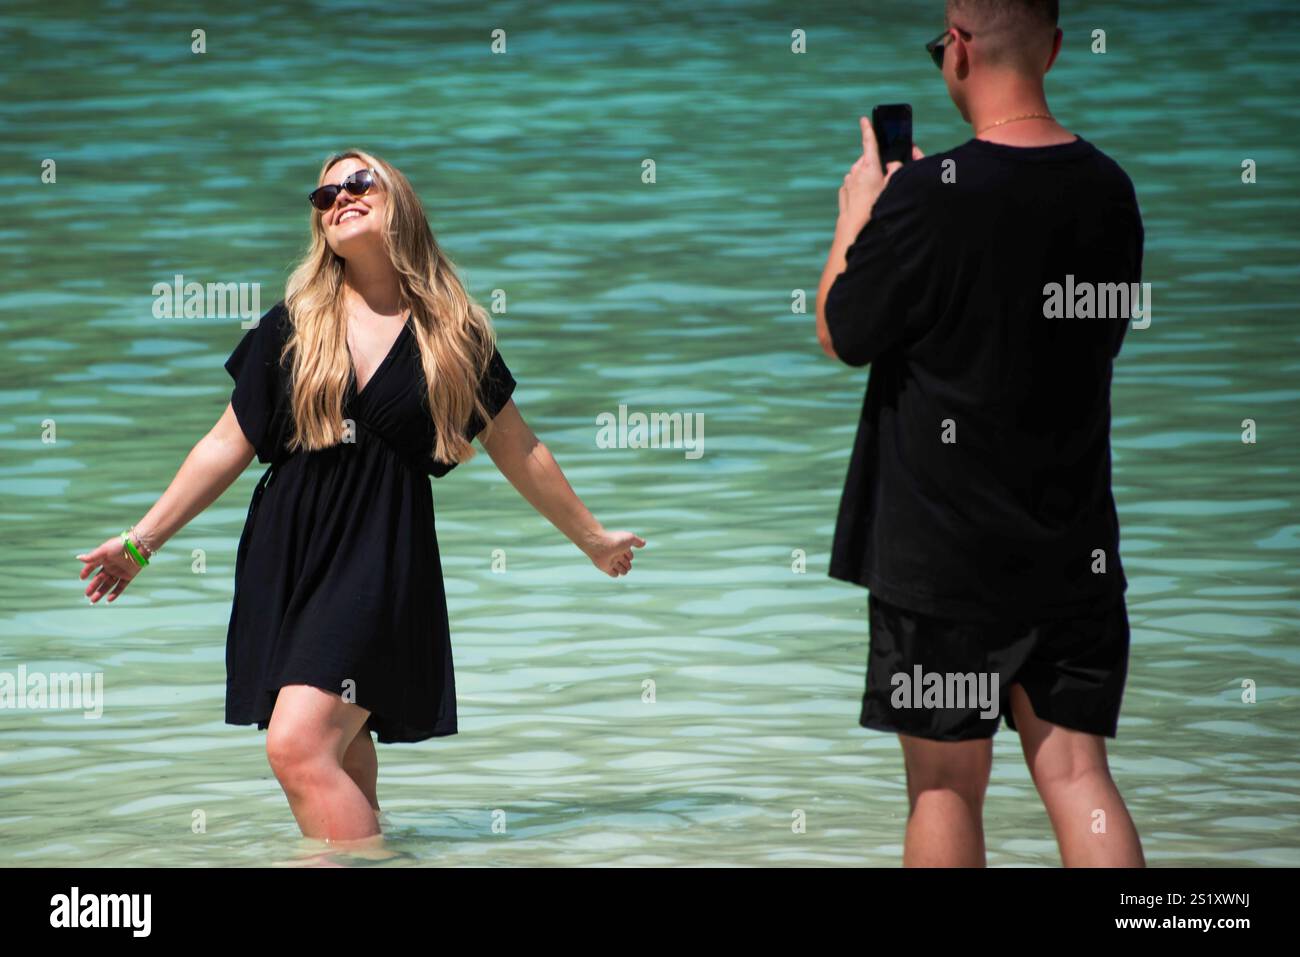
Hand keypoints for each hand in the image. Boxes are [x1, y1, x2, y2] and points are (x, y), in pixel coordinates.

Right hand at [76, 536, 144, 602]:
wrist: (139, 546)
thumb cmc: (120, 545)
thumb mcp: (104, 550)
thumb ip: (92, 556)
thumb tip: (78, 558)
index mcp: (104, 558)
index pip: (92, 566)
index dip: (86, 572)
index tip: (81, 578)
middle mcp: (111, 566)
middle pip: (100, 578)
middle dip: (93, 587)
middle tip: (86, 595)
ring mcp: (119, 572)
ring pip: (108, 584)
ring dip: (101, 592)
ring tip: (93, 601)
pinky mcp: (128, 576)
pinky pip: (121, 586)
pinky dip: (115, 593)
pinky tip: (108, 600)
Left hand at [583, 528, 645, 577]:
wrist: (600, 545)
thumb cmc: (615, 540)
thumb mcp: (630, 538)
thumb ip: (637, 541)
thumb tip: (644, 543)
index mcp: (622, 548)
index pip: (630, 556)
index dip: (630, 556)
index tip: (626, 551)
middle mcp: (617, 555)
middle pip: (627, 564)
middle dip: (627, 564)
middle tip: (622, 560)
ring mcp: (611, 561)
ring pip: (622, 570)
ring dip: (623, 570)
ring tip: (619, 565)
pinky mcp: (606, 568)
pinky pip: (614, 574)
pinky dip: (616, 574)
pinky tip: (614, 568)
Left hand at [836, 118, 923, 238]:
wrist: (854, 227)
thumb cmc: (875, 207)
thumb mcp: (891, 187)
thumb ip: (895, 170)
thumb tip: (892, 164)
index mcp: (869, 165)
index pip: (868, 141)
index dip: (867, 129)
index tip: (864, 119)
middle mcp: (856, 170)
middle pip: (867, 161)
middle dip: (875, 166)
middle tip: (883, 181)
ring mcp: (848, 180)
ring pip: (860, 173)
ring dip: (867, 179)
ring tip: (874, 195)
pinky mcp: (843, 191)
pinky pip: (853, 185)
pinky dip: (859, 188)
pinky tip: (864, 200)